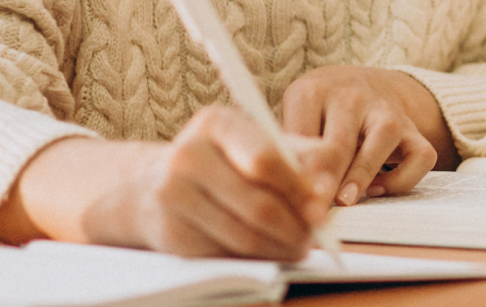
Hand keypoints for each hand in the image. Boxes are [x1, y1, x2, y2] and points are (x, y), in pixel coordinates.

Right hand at [80, 106, 330, 260]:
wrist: (158, 181)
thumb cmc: (227, 159)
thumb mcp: (263, 142)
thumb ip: (306, 156)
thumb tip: (327, 190)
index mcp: (216, 123)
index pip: (265, 160)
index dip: (299, 190)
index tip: (322, 210)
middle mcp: (187, 154)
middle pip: (258, 205)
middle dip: (296, 227)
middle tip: (316, 237)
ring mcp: (172, 194)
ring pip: (245, 236)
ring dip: (281, 248)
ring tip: (299, 246)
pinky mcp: (171, 232)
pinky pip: (227, 254)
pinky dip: (256, 257)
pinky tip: (267, 248)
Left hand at [281, 65, 453, 205]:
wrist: (362, 84)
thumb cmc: (318, 110)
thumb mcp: (295, 115)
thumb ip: (289, 144)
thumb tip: (284, 186)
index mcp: (312, 91)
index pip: (302, 135)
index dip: (296, 171)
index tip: (291, 198)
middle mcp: (352, 96)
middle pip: (338, 143)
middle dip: (326, 182)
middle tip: (315, 212)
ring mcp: (387, 111)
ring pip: (383, 141)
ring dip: (362, 176)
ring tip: (346, 202)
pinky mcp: (413, 130)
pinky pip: (419, 157)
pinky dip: (402, 179)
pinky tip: (377, 188)